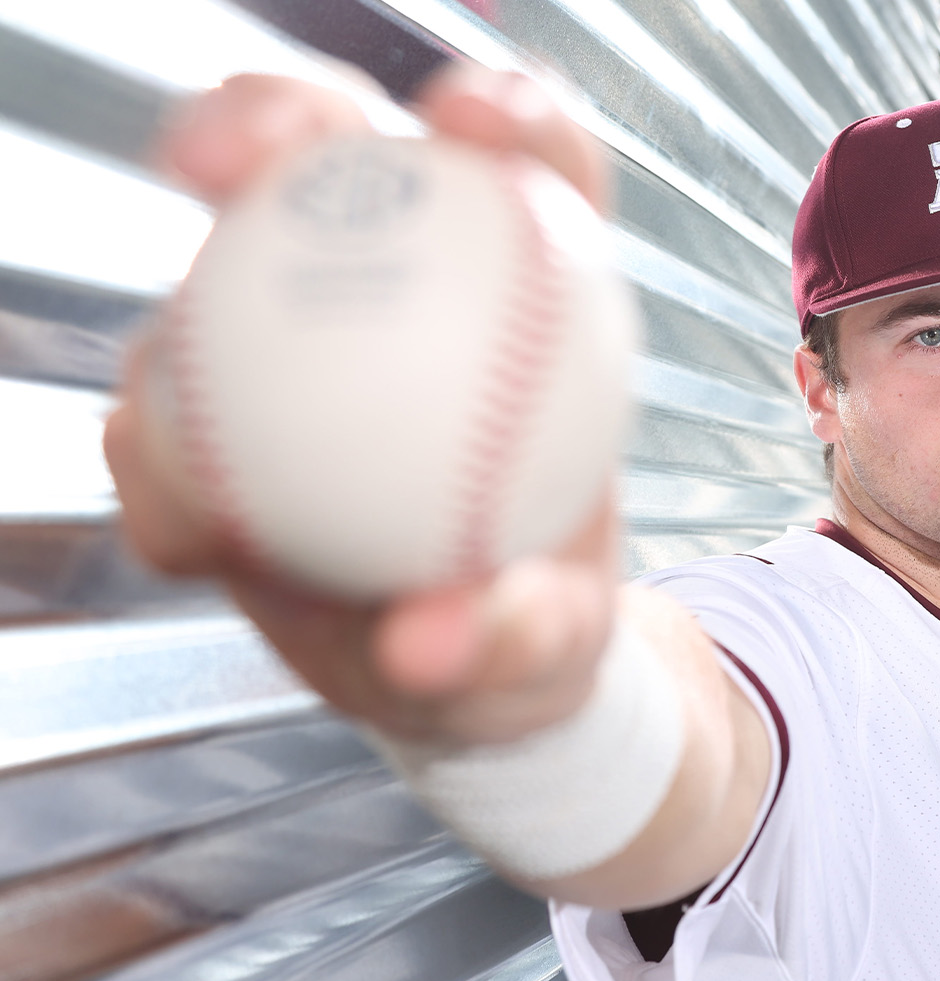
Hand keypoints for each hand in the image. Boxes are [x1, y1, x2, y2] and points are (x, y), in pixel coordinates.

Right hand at [103, 65, 633, 744]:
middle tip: (249, 156)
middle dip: (281, 120)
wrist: (461, 675)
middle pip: (335, 163)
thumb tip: (435, 641)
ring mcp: (290, 347)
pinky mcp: (209, 423)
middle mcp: (400, 294)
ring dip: (183, 304)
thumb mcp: (554, 643)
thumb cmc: (534, 626)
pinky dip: (156, 457)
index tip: (475, 124)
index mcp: (527, 303)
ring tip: (178, 378)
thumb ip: (520, 633)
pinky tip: (175, 510)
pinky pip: (162, 423)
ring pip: (217, 276)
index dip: (508, 116)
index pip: (535, 172)